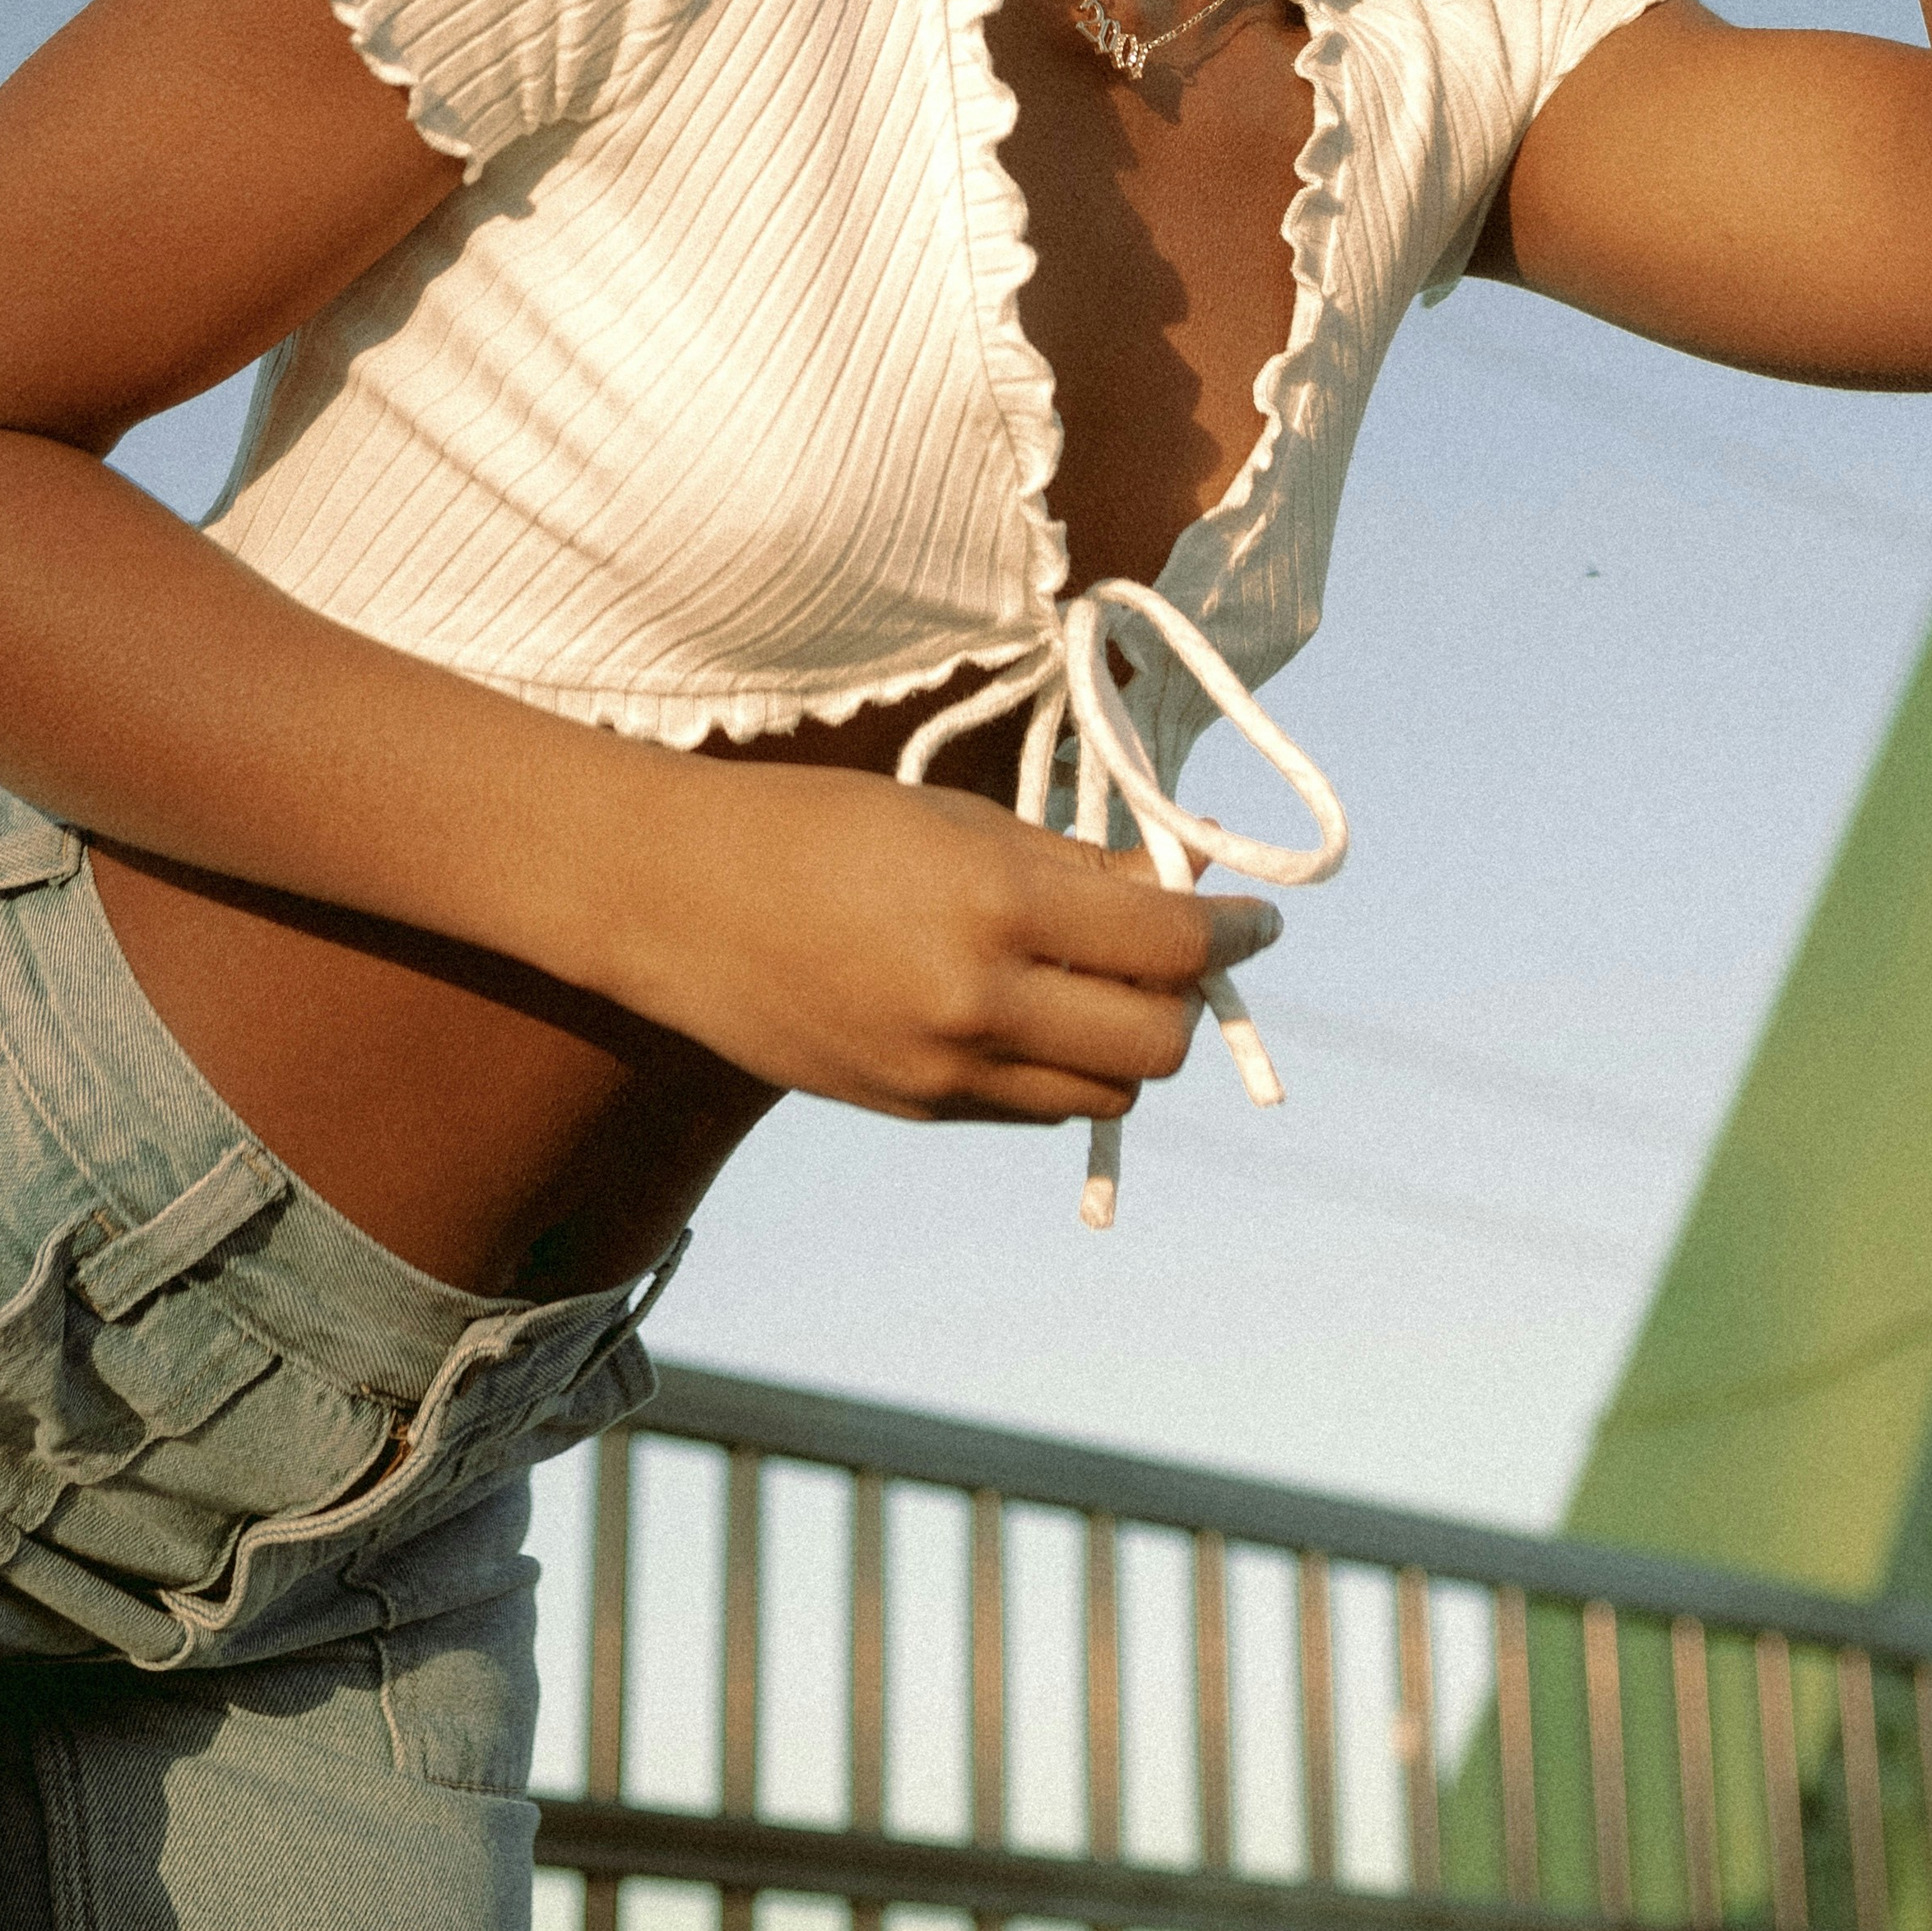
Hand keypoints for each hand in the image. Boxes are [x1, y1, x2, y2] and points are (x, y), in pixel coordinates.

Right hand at [618, 758, 1280, 1124]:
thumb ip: (1072, 868)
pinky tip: (1034, 1011)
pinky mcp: (914, 1110)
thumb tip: (1177, 896)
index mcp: (996, 906)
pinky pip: (1030, 1108)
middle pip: (1153, 1044)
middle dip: (1185, 1000)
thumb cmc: (815, 825)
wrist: (674, 897)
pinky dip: (1060, 1067)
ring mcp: (944, 1071)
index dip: (1230, 933)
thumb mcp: (955, 820)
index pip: (1167, 947)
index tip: (1257, 919)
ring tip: (1106, 984)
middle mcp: (979, 1004)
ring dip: (1127, 1044)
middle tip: (1181, 953)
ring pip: (1101, 1093)